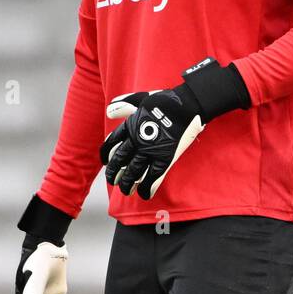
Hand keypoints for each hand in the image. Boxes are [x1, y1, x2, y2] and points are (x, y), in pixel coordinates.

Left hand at [99, 84, 204, 199]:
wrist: (186, 105)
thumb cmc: (165, 101)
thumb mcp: (141, 99)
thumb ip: (125, 105)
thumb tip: (109, 111)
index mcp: (130, 126)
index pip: (112, 143)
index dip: (107, 154)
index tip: (106, 162)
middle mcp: (137, 141)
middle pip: (120, 161)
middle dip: (114, 173)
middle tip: (113, 181)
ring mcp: (150, 151)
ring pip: (134, 172)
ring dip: (128, 183)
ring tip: (126, 190)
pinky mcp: (165, 158)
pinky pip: (153, 178)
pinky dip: (147, 188)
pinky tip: (143, 194)